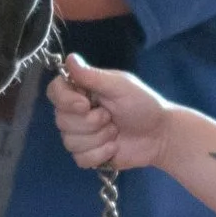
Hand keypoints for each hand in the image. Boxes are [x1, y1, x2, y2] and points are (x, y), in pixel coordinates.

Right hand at [47, 54, 169, 171]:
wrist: (160, 135)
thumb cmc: (143, 104)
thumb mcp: (120, 86)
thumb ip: (92, 76)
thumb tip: (69, 58)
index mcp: (82, 91)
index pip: (55, 92)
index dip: (65, 100)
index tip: (85, 104)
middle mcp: (77, 112)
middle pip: (61, 120)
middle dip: (90, 122)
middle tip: (111, 117)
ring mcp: (81, 135)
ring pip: (69, 141)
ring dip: (98, 138)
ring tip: (115, 132)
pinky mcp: (88, 155)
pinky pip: (80, 158)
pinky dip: (99, 154)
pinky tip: (114, 147)